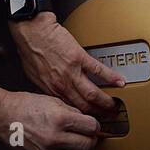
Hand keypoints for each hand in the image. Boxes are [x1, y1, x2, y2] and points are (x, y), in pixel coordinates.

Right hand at [0, 84, 99, 149]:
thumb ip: (72, 111)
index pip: (92, 127)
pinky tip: (61, 141)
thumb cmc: (24, 105)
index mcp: (60, 119)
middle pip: (88, 144)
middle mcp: (56, 137)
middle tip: (89, 133)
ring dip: (79, 146)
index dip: (95, 125)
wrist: (3, 116)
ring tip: (74, 137)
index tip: (93, 124)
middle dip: (91, 138)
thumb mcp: (53, 100)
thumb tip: (86, 120)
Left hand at [9, 12, 125, 117]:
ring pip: (92, 94)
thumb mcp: (33, 74)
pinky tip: (119, 82)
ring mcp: (71, 72)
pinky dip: (111, 77)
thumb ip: (45, 85)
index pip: (69, 109)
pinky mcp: (79, 58)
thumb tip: (53, 92)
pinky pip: (98, 71)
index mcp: (50, 89)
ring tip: (114, 105)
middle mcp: (61, 84)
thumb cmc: (30, 48)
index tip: (89, 120)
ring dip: (105, 102)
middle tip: (107, 117)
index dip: (81, 117)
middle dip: (97, 114)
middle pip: (84, 106)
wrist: (31, 30)